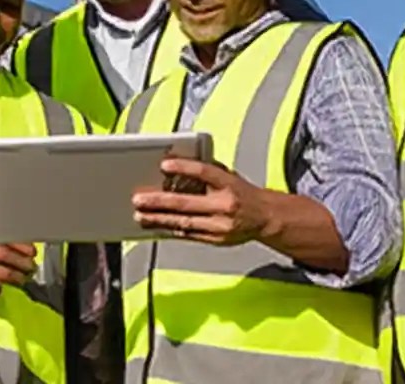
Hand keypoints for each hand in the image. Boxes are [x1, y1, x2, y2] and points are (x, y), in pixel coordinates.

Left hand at [131, 158, 272, 245]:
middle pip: (187, 203)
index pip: (205, 172)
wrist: (265, 218)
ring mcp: (221, 226)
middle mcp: (225, 205)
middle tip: (139, 199)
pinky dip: (170, 229)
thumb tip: (176, 164)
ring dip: (158, 219)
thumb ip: (206, 171)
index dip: (184, 168)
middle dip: (159, 202)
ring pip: (183, 223)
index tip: (165, 164)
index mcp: (230, 184)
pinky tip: (155, 226)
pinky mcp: (216, 240)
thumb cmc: (242, 193)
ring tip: (140, 215)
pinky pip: (188, 235)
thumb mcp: (229, 175)